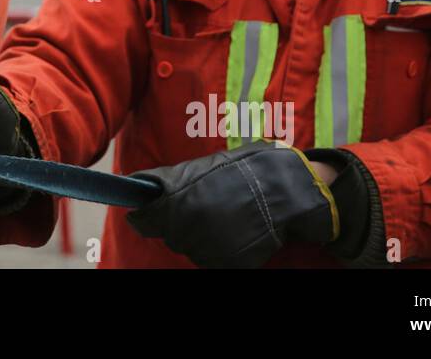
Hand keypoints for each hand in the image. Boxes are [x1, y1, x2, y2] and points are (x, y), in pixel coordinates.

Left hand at [126, 141, 339, 267]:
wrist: (289, 191)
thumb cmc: (248, 170)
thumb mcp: (207, 165)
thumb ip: (174, 180)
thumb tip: (146, 184)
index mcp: (180, 200)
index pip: (146, 219)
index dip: (144, 216)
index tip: (142, 213)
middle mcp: (189, 227)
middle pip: (169, 234)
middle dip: (177, 222)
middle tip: (200, 206)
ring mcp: (209, 248)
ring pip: (190, 247)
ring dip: (198, 235)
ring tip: (223, 216)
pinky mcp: (227, 264)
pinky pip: (212, 259)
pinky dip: (219, 248)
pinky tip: (234, 231)